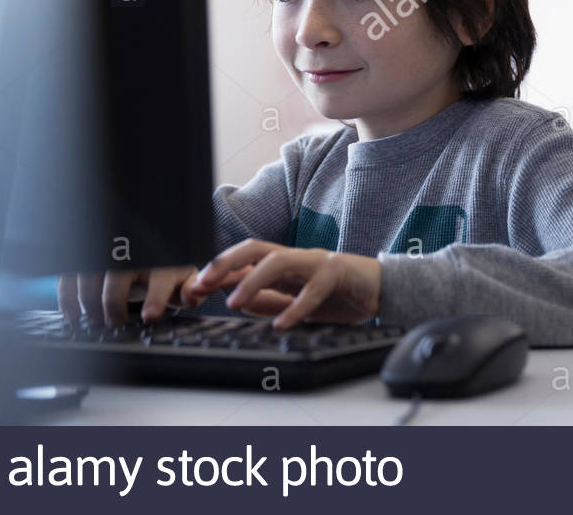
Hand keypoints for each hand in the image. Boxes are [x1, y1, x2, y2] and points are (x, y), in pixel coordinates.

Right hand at [56, 265, 199, 326]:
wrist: (151, 256)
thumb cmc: (166, 274)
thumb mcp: (182, 282)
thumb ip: (189, 292)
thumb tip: (192, 297)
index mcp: (163, 265)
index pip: (160, 279)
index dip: (155, 298)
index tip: (150, 316)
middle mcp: (135, 258)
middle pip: (118, 276)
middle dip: (113, 302)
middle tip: (113, 323)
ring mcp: (110, 257)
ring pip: (92, 274)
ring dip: (89, 301)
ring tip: (94, 320)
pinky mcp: (91, 261)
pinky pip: (73, 275)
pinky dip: (68, 296)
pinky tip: (72, 315)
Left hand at [184, 238, 381, 328]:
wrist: (380, 290)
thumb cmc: (337, 293)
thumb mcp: (295, 301)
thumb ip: (268, 300)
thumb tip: (238, 302)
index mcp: (283, 263)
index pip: (244, 259)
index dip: (216, 271)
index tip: (193, 289)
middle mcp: (296, 257)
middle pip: (255, 247)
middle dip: (225, 262)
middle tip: (203, 283)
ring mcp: (316, 262)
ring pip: (279, 261)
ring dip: (252, 280)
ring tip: (234, 302)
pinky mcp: (337, 272)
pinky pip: (313, 289)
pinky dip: (295, 308)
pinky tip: (281, 324)